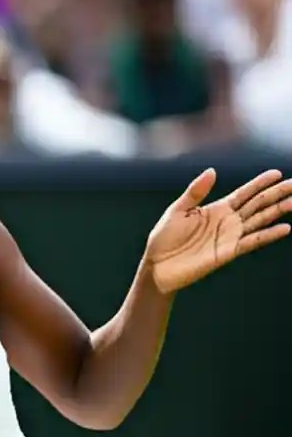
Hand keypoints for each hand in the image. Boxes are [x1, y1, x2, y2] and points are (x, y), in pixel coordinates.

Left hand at [146, 168, 291, 293]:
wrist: (157, 266)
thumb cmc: (164, 238)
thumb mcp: (177, 210)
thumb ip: (195, 192)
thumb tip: (212, 170)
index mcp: (217, 208)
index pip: (245, 193)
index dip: (260, 183)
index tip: (277, 173)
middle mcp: (228, 221)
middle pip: (258, 204)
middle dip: (277, 194)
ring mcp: (230, 236)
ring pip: (260, 220)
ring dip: (278, 211)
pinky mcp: (229, 252)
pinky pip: (252, 242)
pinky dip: (268, 235)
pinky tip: (285, 228)